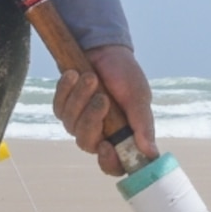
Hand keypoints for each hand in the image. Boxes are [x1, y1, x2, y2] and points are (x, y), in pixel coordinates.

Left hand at [53, 45, 155, 176]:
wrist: (103, 47)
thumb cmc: (124, 73)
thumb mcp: (138, 96)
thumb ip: (142, 125)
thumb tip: (151, 154)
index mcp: (121, 135)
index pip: (114, 164)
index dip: (108, 162)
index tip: (106, 145)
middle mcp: (100, 132)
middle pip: (87, 143)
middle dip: (92, 119)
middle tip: (102, 97)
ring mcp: (79, 121)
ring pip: (71, 124)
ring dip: (80, 99)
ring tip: (90, 76)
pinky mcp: (63, 107)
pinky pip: (59, 107)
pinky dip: (66, 89)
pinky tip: (74, 74)